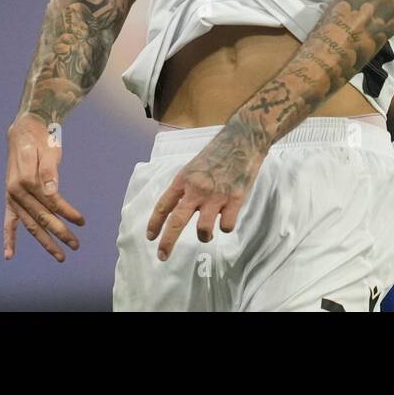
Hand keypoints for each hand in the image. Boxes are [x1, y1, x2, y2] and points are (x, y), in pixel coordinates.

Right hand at [4, 113, 84, 261]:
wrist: (24, 130)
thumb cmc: (40, 139)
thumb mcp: (49, 149)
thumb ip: (49, 171)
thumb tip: (52, 193)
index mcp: (25, 178)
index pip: (50, 202)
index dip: (67, 212)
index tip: (81, 221)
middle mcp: (16, 191)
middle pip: (41, 216)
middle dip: (59, 232)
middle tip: (76, 245)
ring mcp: (12, 196)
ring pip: (30, 224)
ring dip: (44, 241)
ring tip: (60, 255)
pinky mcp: (11, 198)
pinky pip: (9, 222)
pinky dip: (8, 238)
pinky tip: (9, 255)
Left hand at [146, 120, 265, 261]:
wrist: (243, 139)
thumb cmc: (218, 152)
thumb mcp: (195, 166)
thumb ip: (187, 187)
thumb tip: (179, 208)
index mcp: (184, 179)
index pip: (163, 206)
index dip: (154, 224)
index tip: (150, 237)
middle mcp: (197, 189)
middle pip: (177, 222)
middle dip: (167, 242)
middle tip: (162, 255)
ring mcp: (216, 195)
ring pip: (203, 230)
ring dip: (204, 236)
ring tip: (207, 234)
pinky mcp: (235, 199)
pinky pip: (226, 225)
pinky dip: (225, 226)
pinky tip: (227, 218)